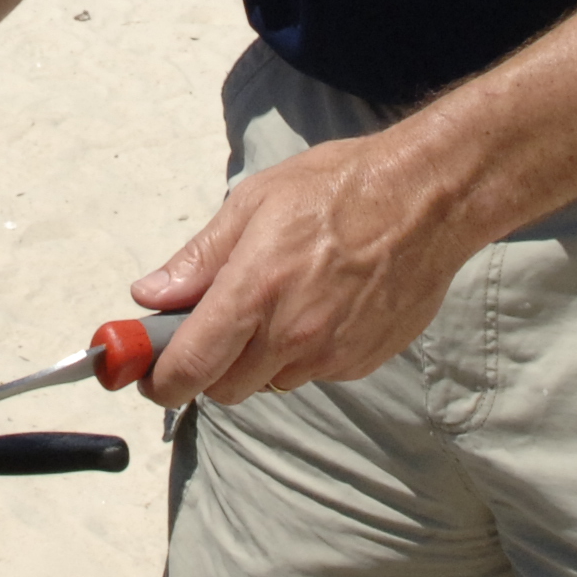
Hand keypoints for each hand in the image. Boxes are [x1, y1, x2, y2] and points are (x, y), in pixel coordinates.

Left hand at [121, 127, 478, 407]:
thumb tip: (150, 295)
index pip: (188, 368)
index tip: (147, 373)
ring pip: (269, 382)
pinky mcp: (361, 362)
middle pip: (223, 388)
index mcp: (254, 292)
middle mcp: (290, 335)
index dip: (158, 379)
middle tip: (213, 326)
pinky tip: (319, 306)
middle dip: (208, 366)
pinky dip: (302, 353)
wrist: (428, 200)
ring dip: (258, 359)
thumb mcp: (254, 204)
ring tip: (279, 301)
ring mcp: (330, 355)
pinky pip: (312, 373)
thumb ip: (199, 259)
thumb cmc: (340, 189)